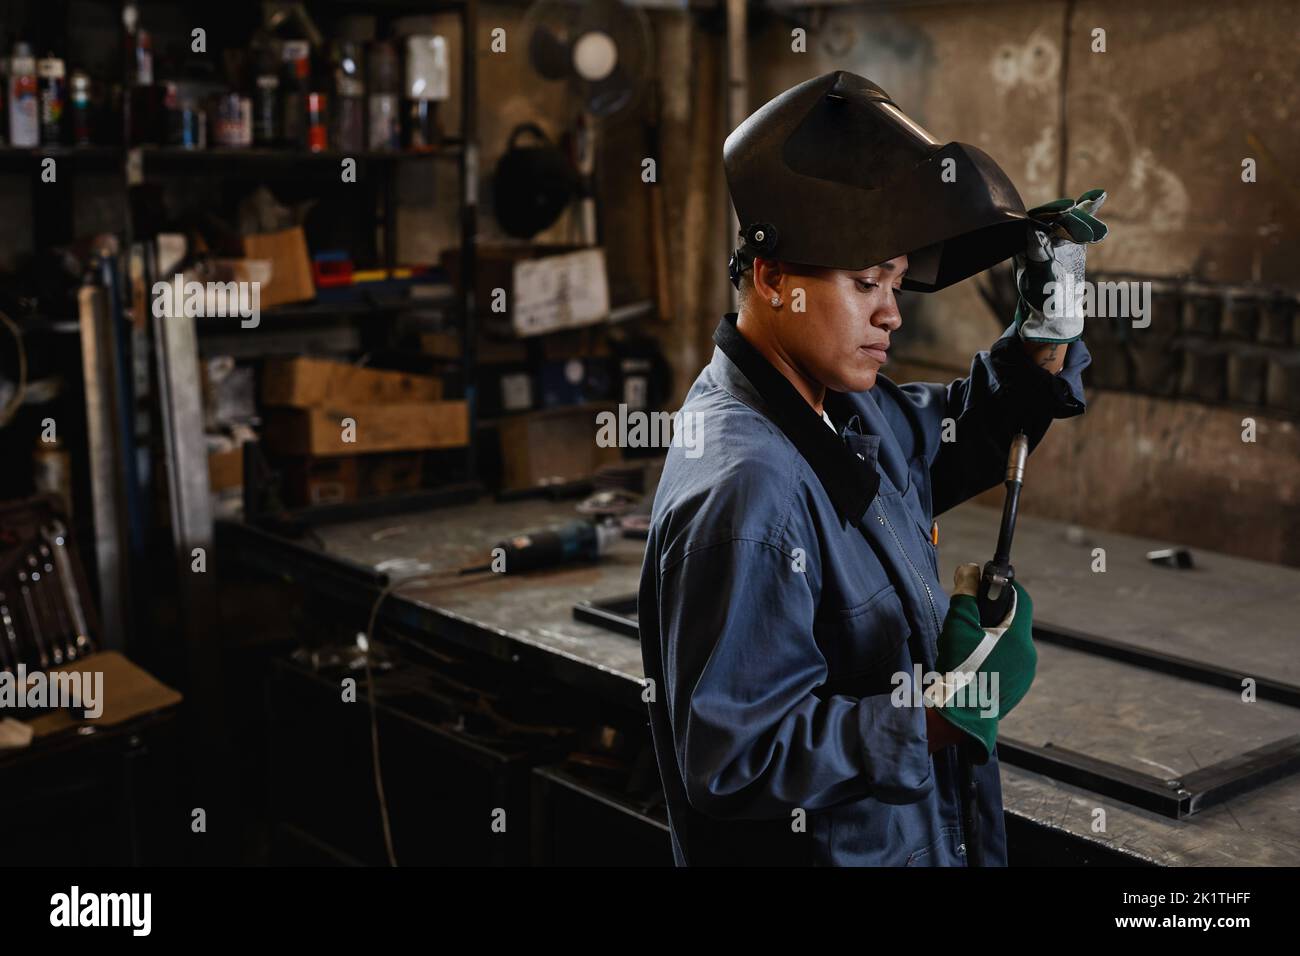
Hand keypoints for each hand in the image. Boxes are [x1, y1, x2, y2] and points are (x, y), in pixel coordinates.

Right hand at [926, 563, 1036, 759]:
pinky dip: (989, 657)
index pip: (1021, 598)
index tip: (985, 586)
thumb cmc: (958, 672)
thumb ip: (965, 596)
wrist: (958, 720)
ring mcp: (1024, 675)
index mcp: (1018, 638)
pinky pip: (1006, 663)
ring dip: (986, 638)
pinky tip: (968, 666)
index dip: (1004, 588)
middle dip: (987, 616)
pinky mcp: (1015, 689)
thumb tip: (970, 570)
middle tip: (964, 621)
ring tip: (961, 648)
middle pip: (1011, 622)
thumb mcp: (957, 628)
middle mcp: (1028, 656)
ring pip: (1007, 643)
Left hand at [1013, 189, 1107, 344]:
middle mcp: (1035, 238)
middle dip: (1068, 216)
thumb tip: (1031, 230)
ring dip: (1083, 216)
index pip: (1034, 222)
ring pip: (1068, 219)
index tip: (1065, 209)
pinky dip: (1089, 210)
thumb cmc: (1043, 299)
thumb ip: (1037, 255)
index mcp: (1022, 246)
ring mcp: (1054, 237)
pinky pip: (1079, 222)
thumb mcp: (1039, 279)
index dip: (1048, 215)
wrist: (1058, 310)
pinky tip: (1099, 195)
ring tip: (1096, 208)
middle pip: (1053, 218)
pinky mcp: (1070, 240)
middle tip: (1078, 209)